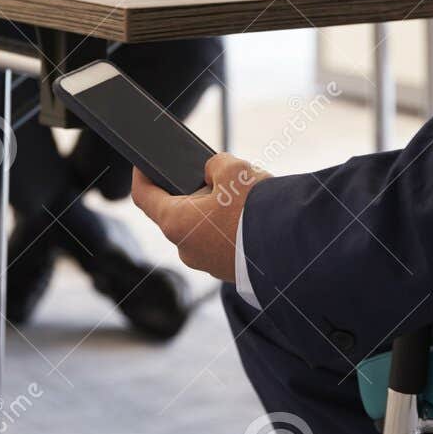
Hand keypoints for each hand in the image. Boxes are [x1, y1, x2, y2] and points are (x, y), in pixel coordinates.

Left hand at [131, 153, 271, 281]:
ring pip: (202, 228)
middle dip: (191, 190)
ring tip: (239, 192)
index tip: (143, 162)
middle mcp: (185, 248)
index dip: (141, 175)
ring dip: (214, 209)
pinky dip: (230, 226)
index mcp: (175, 223)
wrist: (292, 251)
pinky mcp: (228, 271)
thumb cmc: (257, 210)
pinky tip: (250, 213)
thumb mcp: (234, 170)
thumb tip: (214, 172)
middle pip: (177, 211)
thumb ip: (215, 165)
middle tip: (208, 173)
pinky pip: (221, 242)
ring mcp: (206, 263)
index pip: (144, 196)